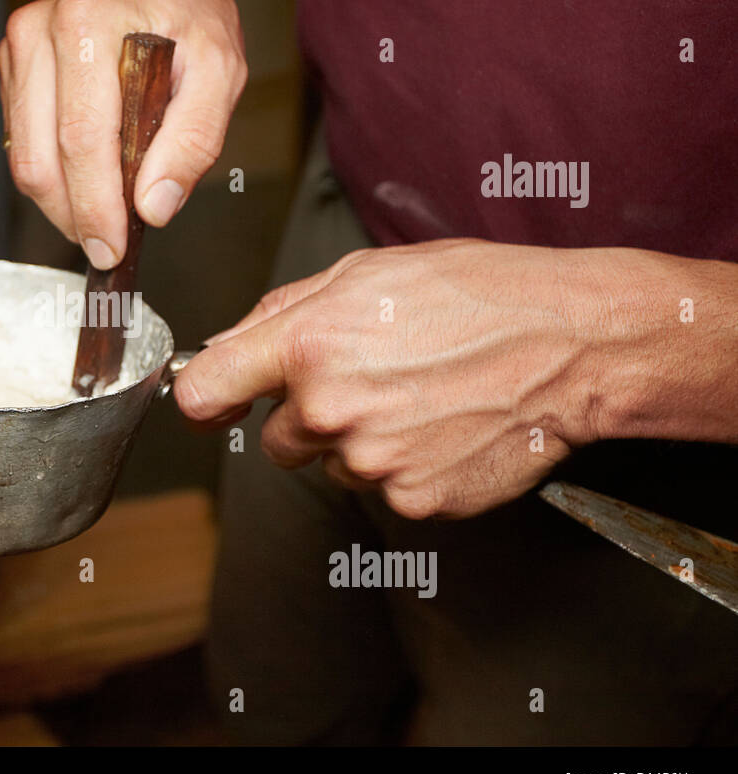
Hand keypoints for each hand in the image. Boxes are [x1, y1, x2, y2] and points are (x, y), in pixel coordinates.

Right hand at [0, 0, 246, 268]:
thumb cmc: (189, 14)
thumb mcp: (221, 70)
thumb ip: (195, 140)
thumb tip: (155, 205)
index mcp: (88, 24)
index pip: (82, 137)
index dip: (95, 205)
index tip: (113, 248)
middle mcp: (39, 31)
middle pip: (40, 157)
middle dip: (74, 215)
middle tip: (108, 246)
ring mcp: (18, 50)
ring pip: (23, 159)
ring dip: (60, 203)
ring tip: (103, 215)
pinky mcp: (12, 70)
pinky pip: (21, 144)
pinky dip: (53, 175)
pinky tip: (88, 176)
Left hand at [174, 239, 621, 518]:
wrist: (570, 344)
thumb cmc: (477, 294)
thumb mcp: (366, 273)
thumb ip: (282, 312)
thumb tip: (226, 346)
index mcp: (308, 345)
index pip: (205, 392)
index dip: (204, 399)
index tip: (212, 403)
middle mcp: (330, 409)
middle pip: (276, 439)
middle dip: (308, 416)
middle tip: (369, 380)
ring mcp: (371, 462)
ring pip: (332, 464)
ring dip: (357, 441)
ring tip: (418, 397)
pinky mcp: (411, 500)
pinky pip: (380, 489)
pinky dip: (403, 466)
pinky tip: (440, 427)